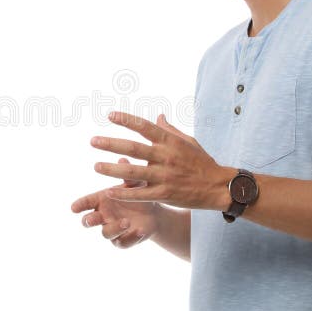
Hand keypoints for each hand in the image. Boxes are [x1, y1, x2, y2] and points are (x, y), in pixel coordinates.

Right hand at [71, 158, 160, 247]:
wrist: (153, 214)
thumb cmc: (138, 195)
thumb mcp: (136, 185)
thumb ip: (129, 177)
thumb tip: (123, 160)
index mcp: (101, 200)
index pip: (87, 202)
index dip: (79, 205)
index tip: (74, 208)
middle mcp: (103, 216)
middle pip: (89, 221)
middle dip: (89, 220)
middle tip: (93, 218)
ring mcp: (112, 229)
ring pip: (106, 233)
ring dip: (114, 228)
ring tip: (126, 221)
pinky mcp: (123, 241)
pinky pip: (124, 242)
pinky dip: (131, 237)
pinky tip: (140, 231)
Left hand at [90, 111, 223, 209]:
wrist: (218, 186)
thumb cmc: (202, 162)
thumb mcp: (188, 141)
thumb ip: (170, 130)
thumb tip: (158, 116)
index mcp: (170, 141)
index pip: (144, 127)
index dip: (126, 120)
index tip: (109, 115)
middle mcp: (165, 157)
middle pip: (133, 148)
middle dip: (111, 144)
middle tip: (93, 141)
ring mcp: (164, 176)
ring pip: (133, 172)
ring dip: (112, 169)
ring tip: (96, 166)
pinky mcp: (165, 194)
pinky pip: (140, 194)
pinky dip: (125, 193)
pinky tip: (109, 191)